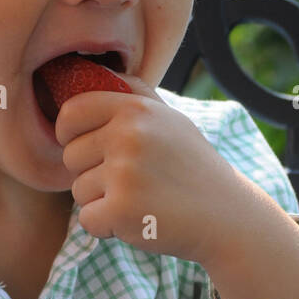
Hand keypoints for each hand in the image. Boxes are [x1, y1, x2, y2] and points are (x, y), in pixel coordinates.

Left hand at [54, 74, 252, 265]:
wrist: (227, 214)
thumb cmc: (191, 165)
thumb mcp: (169, 118)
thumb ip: (132, 94)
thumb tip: (91, 71)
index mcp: (135, 109)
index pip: (71, 113)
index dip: (70, 133)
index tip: (87, 148)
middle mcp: (128, 135)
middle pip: (70, 156)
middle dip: (91, 172)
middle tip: (131, 180)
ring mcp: (124, 172)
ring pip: (78, 191)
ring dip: (102, 201)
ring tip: (141, 198)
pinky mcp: (122, 209)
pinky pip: (87, 219)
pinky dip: (108, 227)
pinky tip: (139, 219)